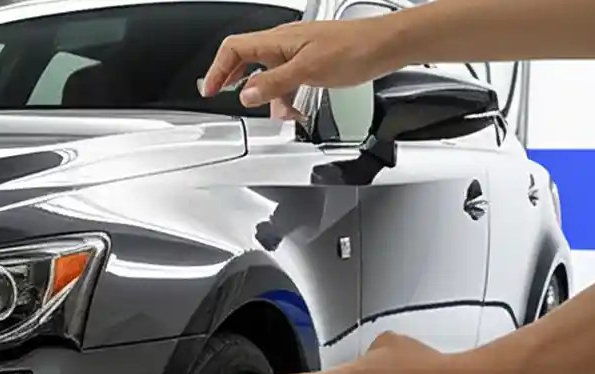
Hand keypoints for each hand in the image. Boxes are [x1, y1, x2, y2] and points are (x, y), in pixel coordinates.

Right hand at [200, 19, 397, 107]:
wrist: (385, 45)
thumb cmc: (354, 49)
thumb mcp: (308, 71)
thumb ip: (275, 84)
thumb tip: (247, 95)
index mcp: (277, 41)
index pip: (234, 49)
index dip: (217, 69)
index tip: (209, 89)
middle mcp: (284, 43)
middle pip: (245, 59)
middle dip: (232, 80)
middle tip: (220, 96)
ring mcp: (297, 51)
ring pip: (267, 72)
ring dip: (265, 94)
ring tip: (270, 112)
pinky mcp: (311, 60)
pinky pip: (286, 78)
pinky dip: (284, 95)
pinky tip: (292, 108)